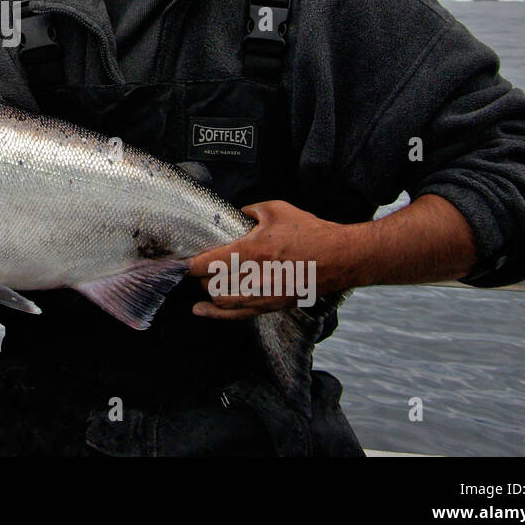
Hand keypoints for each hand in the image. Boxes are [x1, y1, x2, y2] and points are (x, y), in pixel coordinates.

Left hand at [186, 200, 352, 320]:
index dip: (190, 264)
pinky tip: (203, 310)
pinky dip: (217, 313)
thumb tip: (234, 216)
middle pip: (211, 285)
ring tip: (205, 282)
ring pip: (221, 302)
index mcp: (254, 251)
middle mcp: (256, 277)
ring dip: (208, 292)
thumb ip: (249, 211)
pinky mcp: (272, 306)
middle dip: (200, 277)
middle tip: (198, 267)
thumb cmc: (311, 233)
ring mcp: (264, 295)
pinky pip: (238, 315)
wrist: (342, 258)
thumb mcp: (277, 209)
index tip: (182, 260)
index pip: (209, 263)